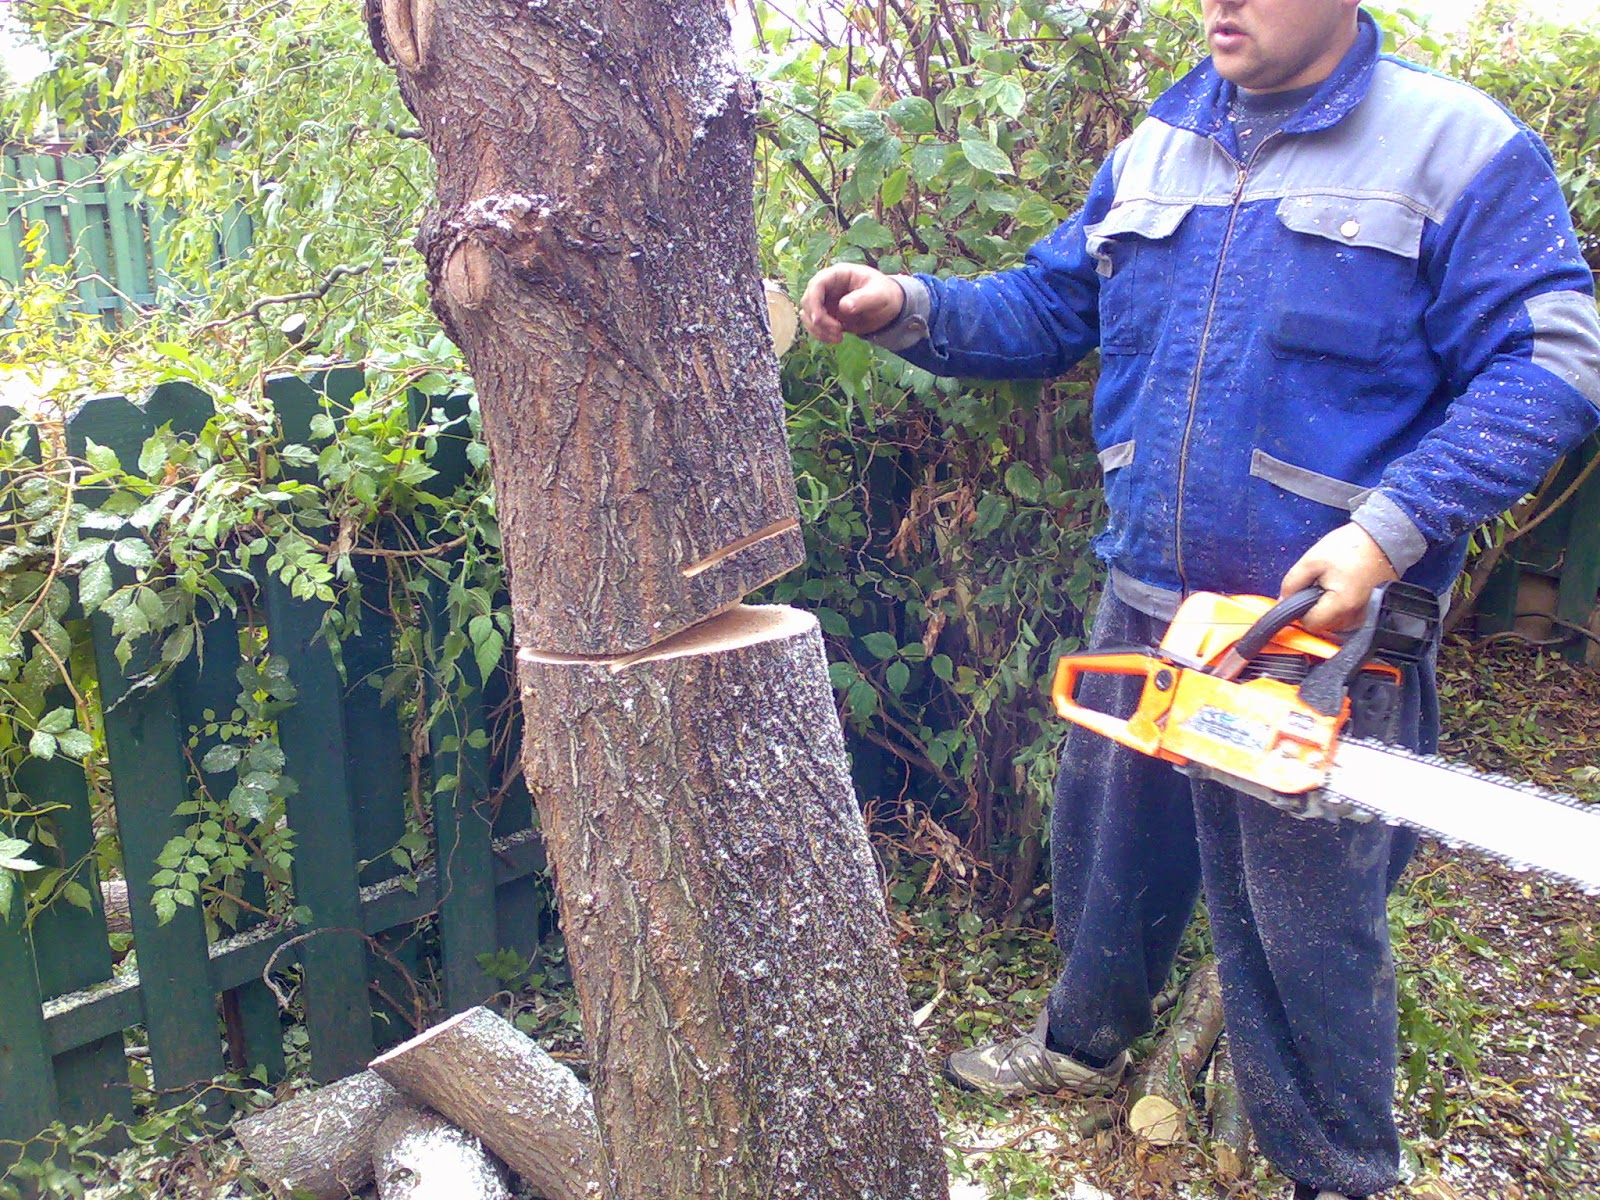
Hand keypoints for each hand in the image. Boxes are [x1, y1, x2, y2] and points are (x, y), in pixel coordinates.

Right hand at [800, 264, 904, 343]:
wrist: (887, 308)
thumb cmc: (885, 294)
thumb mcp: (879, 295)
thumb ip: (863, 299)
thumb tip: (843, 307)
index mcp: (838, 274)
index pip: (816, 283)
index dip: (813, 301)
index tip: (818, 319)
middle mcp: (827, 287)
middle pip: (807, 301)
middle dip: (818, 319)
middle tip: (838, 331)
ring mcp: (825, 301)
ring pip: (807, 315)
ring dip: (818, 329)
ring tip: (839, 338)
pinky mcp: (826, 315)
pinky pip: (814, 326)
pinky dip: (821, 335)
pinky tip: (837, 339)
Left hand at [1279, 523, 1398, 631]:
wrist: (1383, 538)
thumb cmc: (1350, 546)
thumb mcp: (1312, 560)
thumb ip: (1292, 583)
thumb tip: (1282, 601)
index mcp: (1342, 605)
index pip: (1311, 624)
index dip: (1301, 612)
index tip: (1301, 597)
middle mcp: (1357, 616)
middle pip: (1324, 626)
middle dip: (1315, 609)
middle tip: (1318, 585)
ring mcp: (1367, 614)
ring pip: (1336, 623)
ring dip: (1328, 609)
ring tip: (1333, 584)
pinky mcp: (1372, 609)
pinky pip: (1349, 617)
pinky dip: (1341, 607)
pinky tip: (1343, 589)